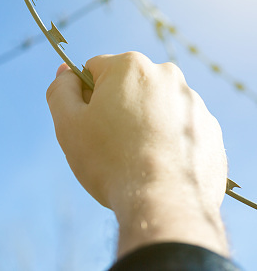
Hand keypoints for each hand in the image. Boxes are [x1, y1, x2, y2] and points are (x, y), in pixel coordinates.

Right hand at [46, 52, 227, 256]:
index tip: (88, 123)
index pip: (94, 70)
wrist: (164, 203)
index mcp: (130, 67)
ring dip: (142, 123)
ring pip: (154, 106)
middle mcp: (167, 75)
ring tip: (135, 157)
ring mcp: (193, 103)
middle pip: (126, 86)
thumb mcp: (69, 124)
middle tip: (109, 142)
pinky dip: (165, 140)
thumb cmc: (109, 161)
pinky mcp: (209, 129)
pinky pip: (177, 128)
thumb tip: (64, 72)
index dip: (84, 97)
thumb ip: (60, 90)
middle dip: (115, 107)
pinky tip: (157, 165)